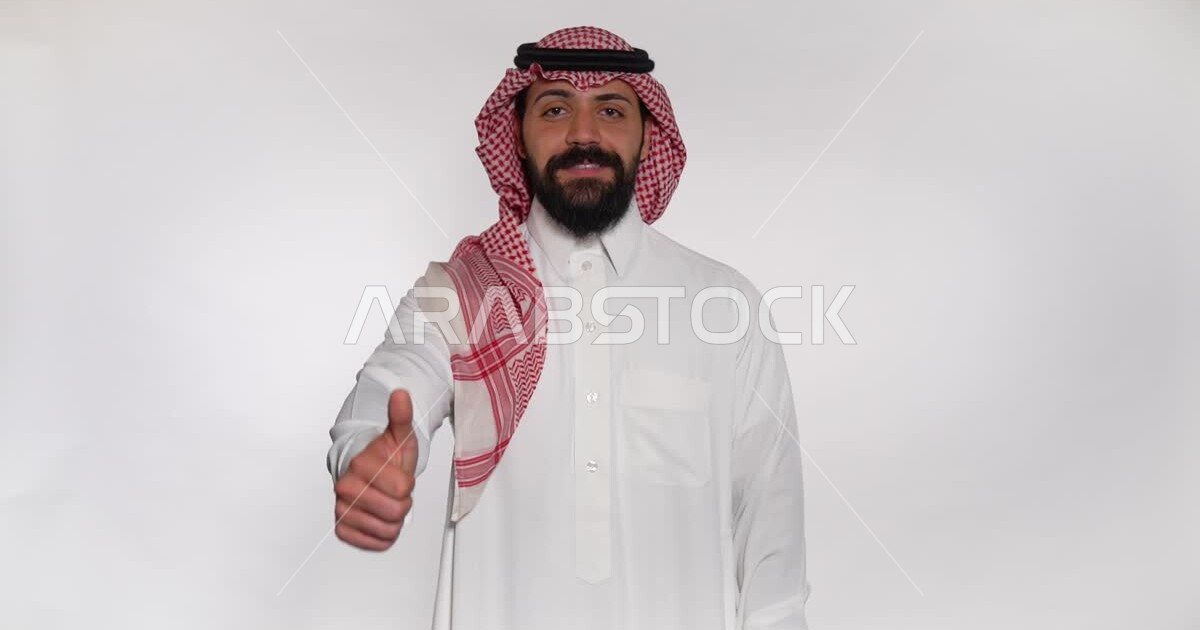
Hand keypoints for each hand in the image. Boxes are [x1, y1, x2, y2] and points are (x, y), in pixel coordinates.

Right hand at [333, 388, 419, 550]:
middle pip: (396, 511)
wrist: (365, 473)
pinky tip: (380, 518)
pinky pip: (375, 543)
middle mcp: (345, 488)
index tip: (400, 477)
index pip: (403, 489)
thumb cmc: (384, 457)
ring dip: (394, 519)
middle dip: (402, 503)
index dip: (408, 485)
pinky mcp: (343, 529)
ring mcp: (342, 509)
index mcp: (359, 464)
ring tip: (387, 503)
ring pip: (388, 529)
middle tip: (394, 492)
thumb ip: (401, 416)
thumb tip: (401, 394)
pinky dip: (384, 535)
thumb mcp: (399, 436)